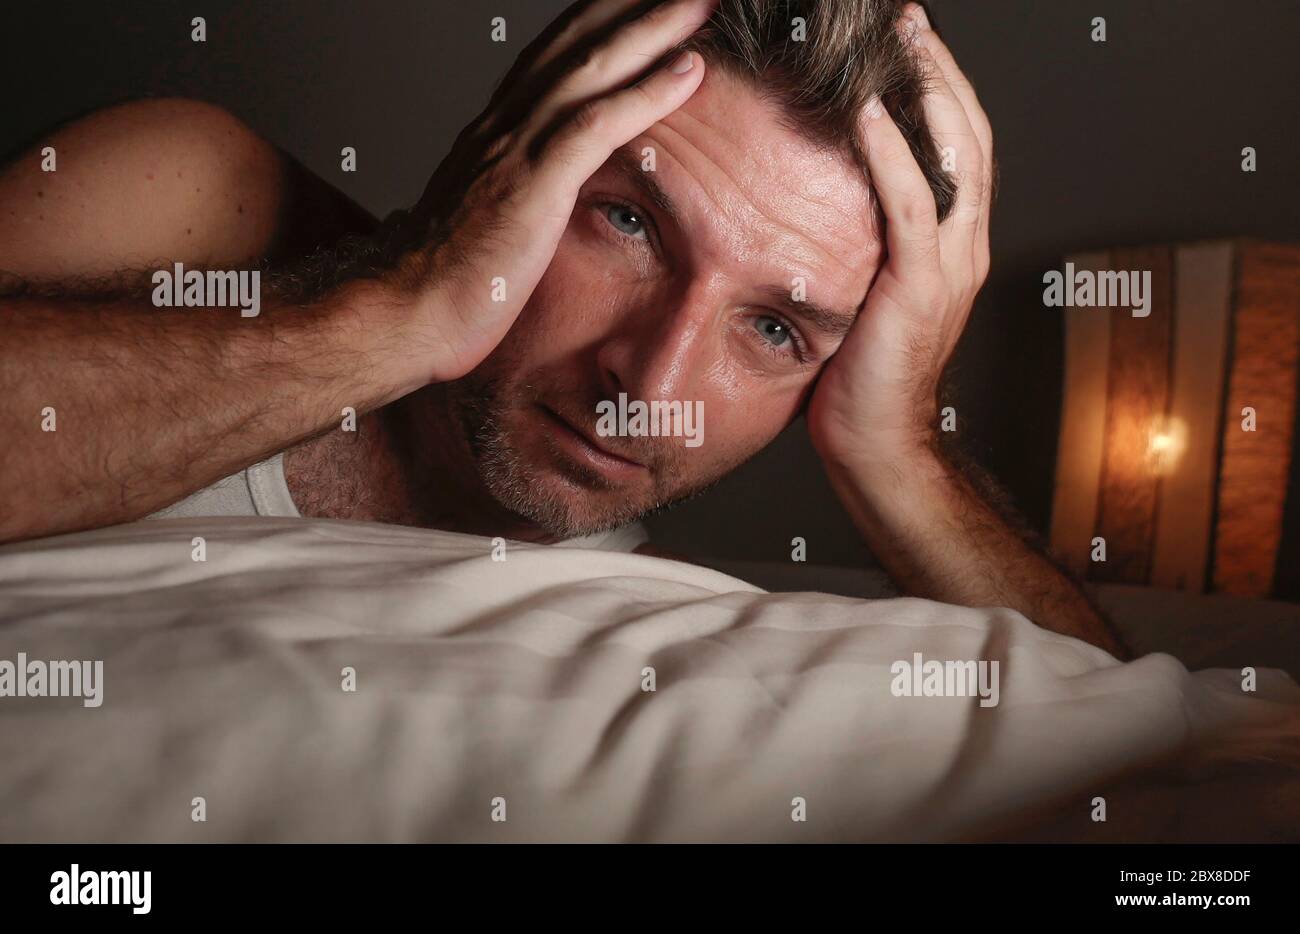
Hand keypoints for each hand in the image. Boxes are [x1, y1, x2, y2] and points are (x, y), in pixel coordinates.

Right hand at [384, 0, 713, 385]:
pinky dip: (647, 92)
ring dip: (652, 28)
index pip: (551, 61)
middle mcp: (502, 128)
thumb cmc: (440, 289)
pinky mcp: (532, 185)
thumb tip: (516, 211)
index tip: (635, 2)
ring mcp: (515, 151)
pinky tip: (690, 68)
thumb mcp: (482, 230)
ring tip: (702, 0)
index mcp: (492, 137)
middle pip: (574, 44)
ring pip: (592, 68)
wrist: (402, 315)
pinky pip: (598, 124)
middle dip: (628, 5)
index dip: (595, 23)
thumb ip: (504, 204)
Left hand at [807, 3, 992, 472]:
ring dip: (927, 88)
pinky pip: (911, 207)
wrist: (877, 444)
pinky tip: (866, 111)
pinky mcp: (920, 289)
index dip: (939, 86)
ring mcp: (950, 266)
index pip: (958, 145)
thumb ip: (865, 243)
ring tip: (901, 36)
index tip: (907, 39)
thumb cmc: (858, 374)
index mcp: (954, 243)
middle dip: (940, 67)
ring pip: (954, 155)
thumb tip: (822, 197)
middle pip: (969, 133)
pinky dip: (892, 154)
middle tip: (909, 16)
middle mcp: (965, 245)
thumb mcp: (865, 292)